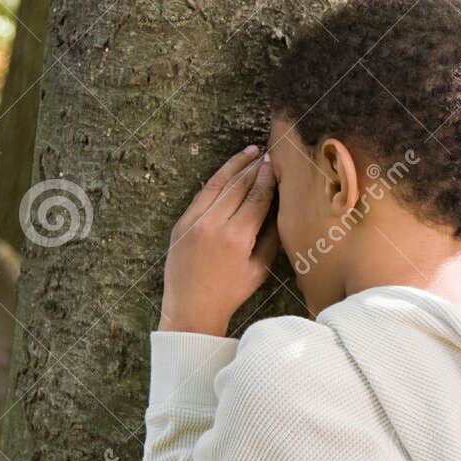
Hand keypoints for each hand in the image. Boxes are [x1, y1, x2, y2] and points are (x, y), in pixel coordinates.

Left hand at [159, 147, 279, 336]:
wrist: (191, 308)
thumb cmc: (231, 292)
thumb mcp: (260, 268)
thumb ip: (271, 236)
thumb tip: (279, 207)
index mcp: (237, 238)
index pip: (257, 198)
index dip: (268, 179)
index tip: (277, 165)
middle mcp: (214, 224)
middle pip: (239, 186)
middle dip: (255, 168)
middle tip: (268, 154)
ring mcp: (194, 222)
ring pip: (218, 184)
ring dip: (235, 166)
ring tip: (250, 153)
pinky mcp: (181, 223)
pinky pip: (202, 194)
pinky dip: (217, 180)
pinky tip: (228, 170)